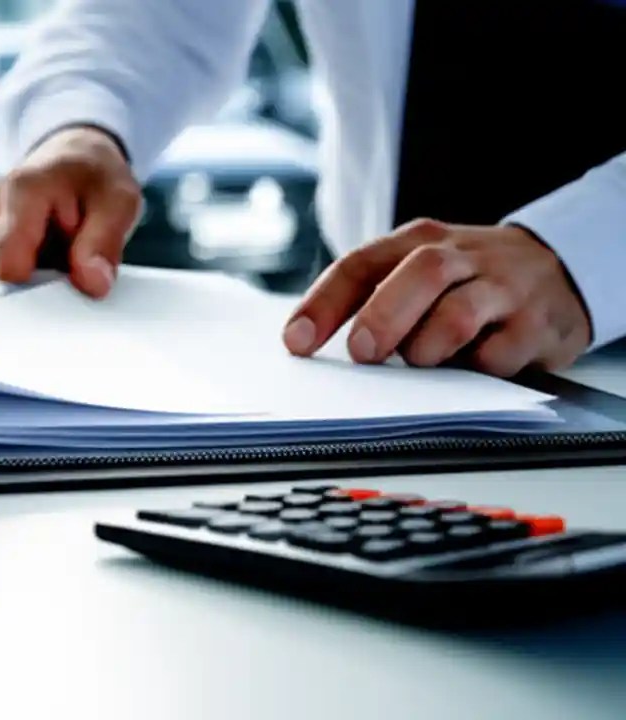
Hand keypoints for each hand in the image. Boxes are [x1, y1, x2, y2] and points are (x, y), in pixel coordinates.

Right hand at [0, 125, 141, 296]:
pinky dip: (24, 284)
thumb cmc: (94, 179)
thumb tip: (92, 283)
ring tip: (59, 258)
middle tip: (73, 265)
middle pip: (2, 284)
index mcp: (21, 193)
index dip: (39, 294)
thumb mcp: (119, 200)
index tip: (69, 288)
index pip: (9, 267)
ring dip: (34, 286)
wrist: (71, 159)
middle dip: (40, 289)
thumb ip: (105, 241)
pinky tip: (43, 263)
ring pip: (0, 290)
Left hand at [282, 219, 590, 376]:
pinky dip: (478, 366)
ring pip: (460, 311)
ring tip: (420, 360)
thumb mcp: (418, 272)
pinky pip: (503, 351)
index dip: (324, 302)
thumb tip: (311, 344)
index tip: (295, 342)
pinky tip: (472, 369)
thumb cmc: (468, 279)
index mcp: (418, 242)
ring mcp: (504, 287)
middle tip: (361, 352)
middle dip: (382, 316)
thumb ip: (371, 298)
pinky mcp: (538, 324)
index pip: (360, 264)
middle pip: (418, 273)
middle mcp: (461, 256)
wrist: (561, 268)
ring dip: (429, 344)